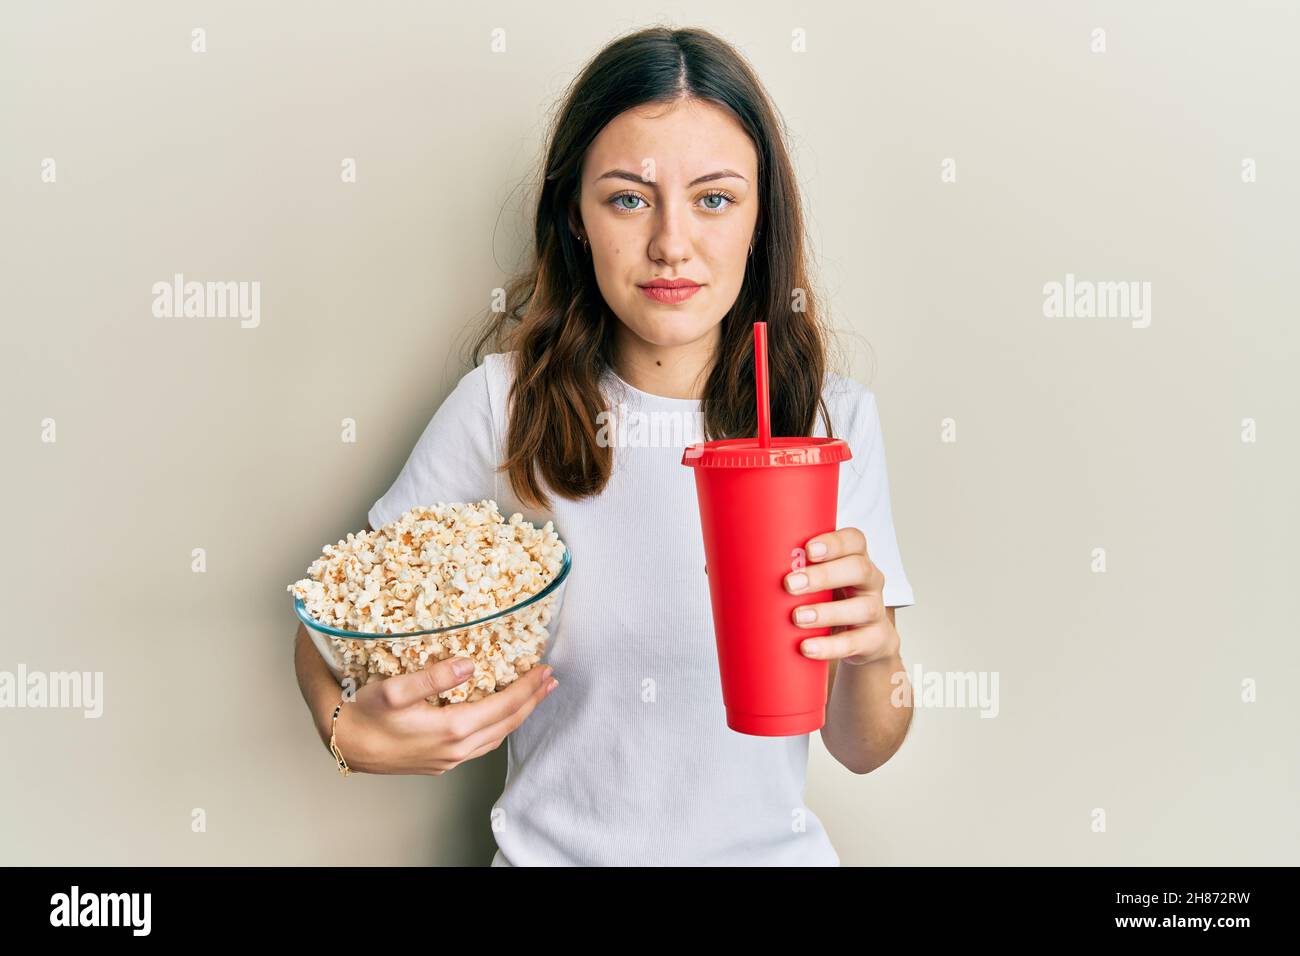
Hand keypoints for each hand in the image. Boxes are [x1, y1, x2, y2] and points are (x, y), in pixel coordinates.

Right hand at [323, 657, 558, 774]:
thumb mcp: (395, 690)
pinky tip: (499, 718)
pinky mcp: (440, 762)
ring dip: (518, 715)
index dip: (528, 688)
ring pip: (496, 737)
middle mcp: (456, 749)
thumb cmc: (366, 714)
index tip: (545, 669)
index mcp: (452, 729)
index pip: (503, 706)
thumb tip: (469, 665)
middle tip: (551, 681)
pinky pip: (481, 745)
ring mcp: (449, 759)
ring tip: (534, 697)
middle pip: (507, 723)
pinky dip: (498, 727)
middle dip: (532, 701)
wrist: (344, 745)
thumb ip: (434, 677)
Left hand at [783, 527, 897, 665]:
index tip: (807, 549)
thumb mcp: (817, 581)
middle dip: (823, 575)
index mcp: (854, 558)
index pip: (854, 540)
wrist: (864, 639)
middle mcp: (870, 581)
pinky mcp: (876, 640)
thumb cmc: (829, 600)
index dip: (834, 543)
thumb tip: (737, 564)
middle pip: (858, 569)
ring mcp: (875, 610)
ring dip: (826, 612)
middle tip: (789, 584)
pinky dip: (831, 647)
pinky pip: (858, 643)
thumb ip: (791, 569)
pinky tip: (807, 647)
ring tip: (796, 618)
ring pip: (862, 608)